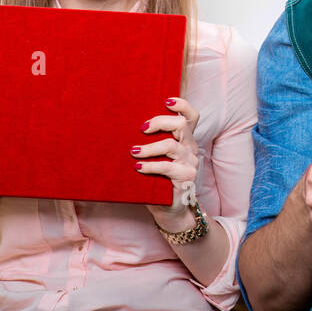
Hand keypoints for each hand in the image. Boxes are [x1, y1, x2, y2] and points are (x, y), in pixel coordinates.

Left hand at [137, 96, 203, 232]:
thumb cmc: (157, 179)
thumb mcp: (155, 157)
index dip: (182, 105)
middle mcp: (190, 147)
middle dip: (160, 122)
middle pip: (181, 124)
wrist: (170, 209)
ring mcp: (190, 162)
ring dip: (149, 147)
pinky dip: (151, 165)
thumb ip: (149, 142)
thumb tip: (120, 126)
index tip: (166, 101)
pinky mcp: (186, 177)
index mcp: (185, 139)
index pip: (191, 116)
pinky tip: (139, 168)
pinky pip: (167, 167)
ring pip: (171, 145)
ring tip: (134, 152)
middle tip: (143, 128)